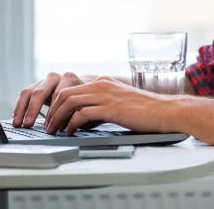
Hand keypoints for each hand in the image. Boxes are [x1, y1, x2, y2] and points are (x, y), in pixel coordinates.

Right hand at [12, 71, 85, 127]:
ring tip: (17, 124)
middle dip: (33, 110)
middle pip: (40, 92)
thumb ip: (77, 113)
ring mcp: (44, 81)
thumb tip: (69, 126)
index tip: (48, 129)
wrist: (81, 89)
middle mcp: (55, 77)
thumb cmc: (83, 100)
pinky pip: (24, 95)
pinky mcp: (36, 86)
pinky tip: (16, 119)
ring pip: (28, 92)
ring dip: (21, 109)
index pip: (57, 96)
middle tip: (27, 125)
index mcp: (69, 79)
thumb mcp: (84, 105)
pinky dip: (19, 108)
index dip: (52, 114)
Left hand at [44, 76, 181, 134]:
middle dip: (52, 111)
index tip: (52, 117)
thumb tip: (82, 120)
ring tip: (54, 131)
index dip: (57, 104)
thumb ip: (100, 106)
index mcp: (103, 82)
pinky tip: (71, 132)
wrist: (165, 111)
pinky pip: (82, 114)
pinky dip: (72, 124)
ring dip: (58, 118)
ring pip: (70, 102)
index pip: (71, 89)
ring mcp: (106, 95)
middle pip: (65, 93)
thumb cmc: (145, 111)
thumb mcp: (118, 103)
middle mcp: (102, 85)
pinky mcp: (111, 108)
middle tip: (48, 126)